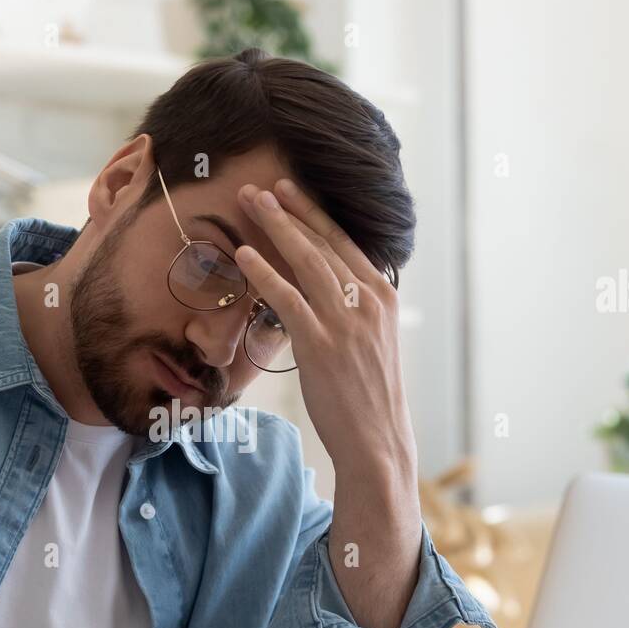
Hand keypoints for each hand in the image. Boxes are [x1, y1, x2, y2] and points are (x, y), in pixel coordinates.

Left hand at [235, 179, 423, 627]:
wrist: (378, 443)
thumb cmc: (368, 399)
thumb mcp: (372, 345)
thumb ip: (355, 311)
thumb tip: (331, 288)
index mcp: (383, 298)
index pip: (347, 243)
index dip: (316, 213)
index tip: (292, 189)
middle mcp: (369, 303)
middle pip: (325, 242)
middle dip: (291, 209)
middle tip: (262, 184)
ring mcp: (346, 323)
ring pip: (307, 260)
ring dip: (274, 226)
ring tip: (249, 202)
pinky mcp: (322, 345)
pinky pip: (288, 299)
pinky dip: (265, 273)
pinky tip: (245, 254)